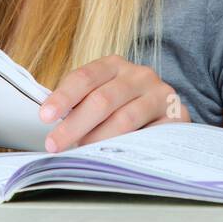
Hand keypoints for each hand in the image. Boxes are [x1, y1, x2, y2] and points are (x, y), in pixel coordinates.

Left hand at [38, 55, 187, 152]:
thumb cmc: (124, 106)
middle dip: (74, 125)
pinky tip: (114, 157)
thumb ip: (80, 104)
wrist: (168, 111)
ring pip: (124, 119)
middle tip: (55, 144)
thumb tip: (50, 124)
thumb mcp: (103, 96)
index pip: (85, 77)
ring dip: (98, 139)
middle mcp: (139, 75)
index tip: (45, 116)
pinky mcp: (177, 116)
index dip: (63, 97)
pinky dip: (128, 148)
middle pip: (102, 99)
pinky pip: (148, 135)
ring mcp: (160, 94)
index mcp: (115, 65)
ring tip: (82, 153)